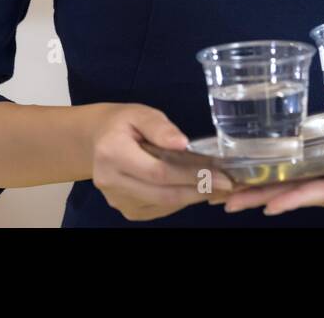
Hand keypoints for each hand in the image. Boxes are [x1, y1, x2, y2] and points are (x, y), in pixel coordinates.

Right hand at [90, 103, 235, 220]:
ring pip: (163, 204)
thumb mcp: (140, 113)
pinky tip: (196, 189)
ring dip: (193, 196)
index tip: (222, 175)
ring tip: (217, 184)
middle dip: (199, 190)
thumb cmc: (122, 123)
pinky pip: (158, 209)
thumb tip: (182, 143)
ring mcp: (117, 200)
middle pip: (163, 193)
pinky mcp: (126, 210)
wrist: (95, 141)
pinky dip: (180, 200)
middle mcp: (111, 181)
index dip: (192, 175)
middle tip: (228, 184)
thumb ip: (161, 127)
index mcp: (113, 153)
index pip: (159, 171)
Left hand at [214, 157, 323, 220]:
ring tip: (225, 190)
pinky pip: (300, 180)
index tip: (267, 204)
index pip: (319, 193)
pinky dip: (277, 179)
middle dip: (260, 197)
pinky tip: (256, 175)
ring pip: (292, 188)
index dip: (293, 197)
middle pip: (294, 194)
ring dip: (261, 190)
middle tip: (225, 200)